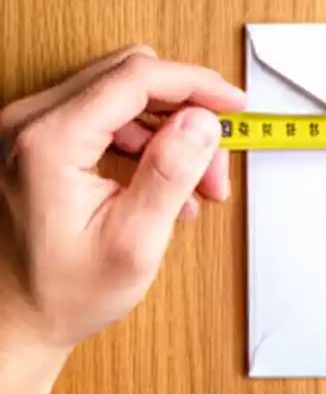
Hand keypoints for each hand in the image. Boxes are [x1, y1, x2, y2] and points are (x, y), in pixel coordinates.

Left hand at [0, 45, 244, 353]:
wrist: (15, 317)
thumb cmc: (63, 291)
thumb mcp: (134, 242)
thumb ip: (170, 174)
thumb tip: (203, 121)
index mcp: (49, 142)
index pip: (136, 77)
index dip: (196, 84)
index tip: (234, 105)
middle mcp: (30, 122)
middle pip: (131, 76)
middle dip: (186, 113)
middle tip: (214, 162)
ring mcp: (30, 127)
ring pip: (123, 92)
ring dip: (169, 128)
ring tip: (193, 184)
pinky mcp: (37, 136)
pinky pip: (105, 112)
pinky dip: (145, 138)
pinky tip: (162, 181)